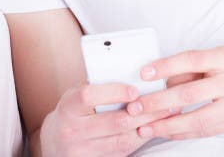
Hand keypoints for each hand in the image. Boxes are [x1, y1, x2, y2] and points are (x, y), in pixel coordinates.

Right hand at [39, 82, 177, 156]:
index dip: (115, 92)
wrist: (56, 139)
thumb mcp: (82, 91)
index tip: (136, 90)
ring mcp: (82, 150)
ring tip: (167, 114)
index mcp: (69, 106)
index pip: (90, 96)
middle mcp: (72, 130)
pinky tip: (154, 128)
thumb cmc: (76, 109)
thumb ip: (103, 84)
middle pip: (114, 122)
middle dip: (145, 112)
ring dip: (149, 126)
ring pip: (122, 139)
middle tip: (166, 102)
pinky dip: (141, 138)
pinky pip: (122, 151)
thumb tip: (138, 75)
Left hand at [126, 45, 223, 139]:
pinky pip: (208, 131)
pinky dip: (186, 133)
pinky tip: (170, 132)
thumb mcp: (220, 56)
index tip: (144, 74)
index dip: (166, 67)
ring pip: (198, 119)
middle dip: (158, 103)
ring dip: (168, 125)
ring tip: (147, 127)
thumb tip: (161, 83)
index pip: (192, 60)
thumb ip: (193, 69)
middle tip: (135, 108)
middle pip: (190, 93)